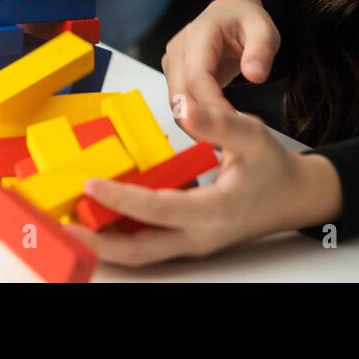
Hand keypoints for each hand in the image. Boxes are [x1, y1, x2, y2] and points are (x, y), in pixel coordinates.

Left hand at [61, 101, 342, 266]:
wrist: (295, 198)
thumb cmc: (274, 169)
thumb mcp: (253, 136)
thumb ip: (218, 121)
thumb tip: (186, 106)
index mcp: (214, 212)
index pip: (158, 210)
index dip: (122, 199)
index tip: (91, 185)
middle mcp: (199, 236)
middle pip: (140, 251)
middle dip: (98, 243)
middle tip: (62, 226)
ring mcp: (192, 243)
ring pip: (141, 253)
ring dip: (104, 243)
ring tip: (69, 224)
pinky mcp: (187, 241)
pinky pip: (148, 245)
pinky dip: (120, 237)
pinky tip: (98, 220)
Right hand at [161, 0, 279, 138]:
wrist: (230, 13)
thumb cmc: (245, 21)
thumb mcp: (264, 30)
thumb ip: (262, 50)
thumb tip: (255, 75)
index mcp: (199, 34)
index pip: (197, 76)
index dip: (211, 103)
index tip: (232, 124)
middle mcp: (178, 49)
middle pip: (180, 94)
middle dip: (202, 121)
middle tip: (229, 144)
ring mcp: (173, 63)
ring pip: (177, 103)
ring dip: (198, 124)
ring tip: (226, 140)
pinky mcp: (174, 76)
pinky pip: (181, 103)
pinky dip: (196, 119)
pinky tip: (217, 130)